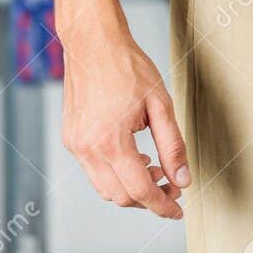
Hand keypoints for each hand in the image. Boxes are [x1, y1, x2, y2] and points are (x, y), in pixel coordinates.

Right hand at [61, 35, 190, 219]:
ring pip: (104, 189)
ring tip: (154, 167)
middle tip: (172, 185)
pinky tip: (133, 156)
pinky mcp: (71, 139)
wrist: (93, 43)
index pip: (139, 191)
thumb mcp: (160, 104)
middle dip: (148, 198)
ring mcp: (76, 145)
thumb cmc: (127, 66)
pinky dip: (115, 174)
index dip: (162, 205)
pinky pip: (94, 171)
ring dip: (131, 188)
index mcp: (111, 142)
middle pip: (120, 196)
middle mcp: (88, 149)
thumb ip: (172, 145)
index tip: (178, 209)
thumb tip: (182, 179)